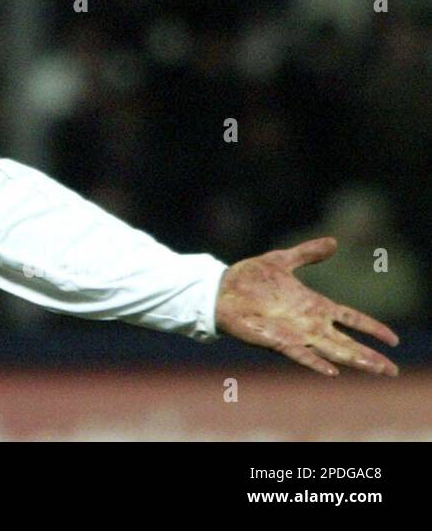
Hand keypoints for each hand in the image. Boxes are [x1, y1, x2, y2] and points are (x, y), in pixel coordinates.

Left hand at [215, 236, 398, 377]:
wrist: (221, 289)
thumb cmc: (249, 277)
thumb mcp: (282, 259)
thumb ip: (308, 253)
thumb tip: (334, 242)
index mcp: (313, 305)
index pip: (350, 318)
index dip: (371, 328)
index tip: (392, 339)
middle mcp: (309, 323)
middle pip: (347, 342)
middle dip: (370, 355)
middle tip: (392, 369)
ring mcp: (295, 333)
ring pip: (331, 351)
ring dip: (353, 360)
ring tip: (375, 370)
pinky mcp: (277, 341)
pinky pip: (301, 354)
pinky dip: (316, 361)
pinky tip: (332, 371)